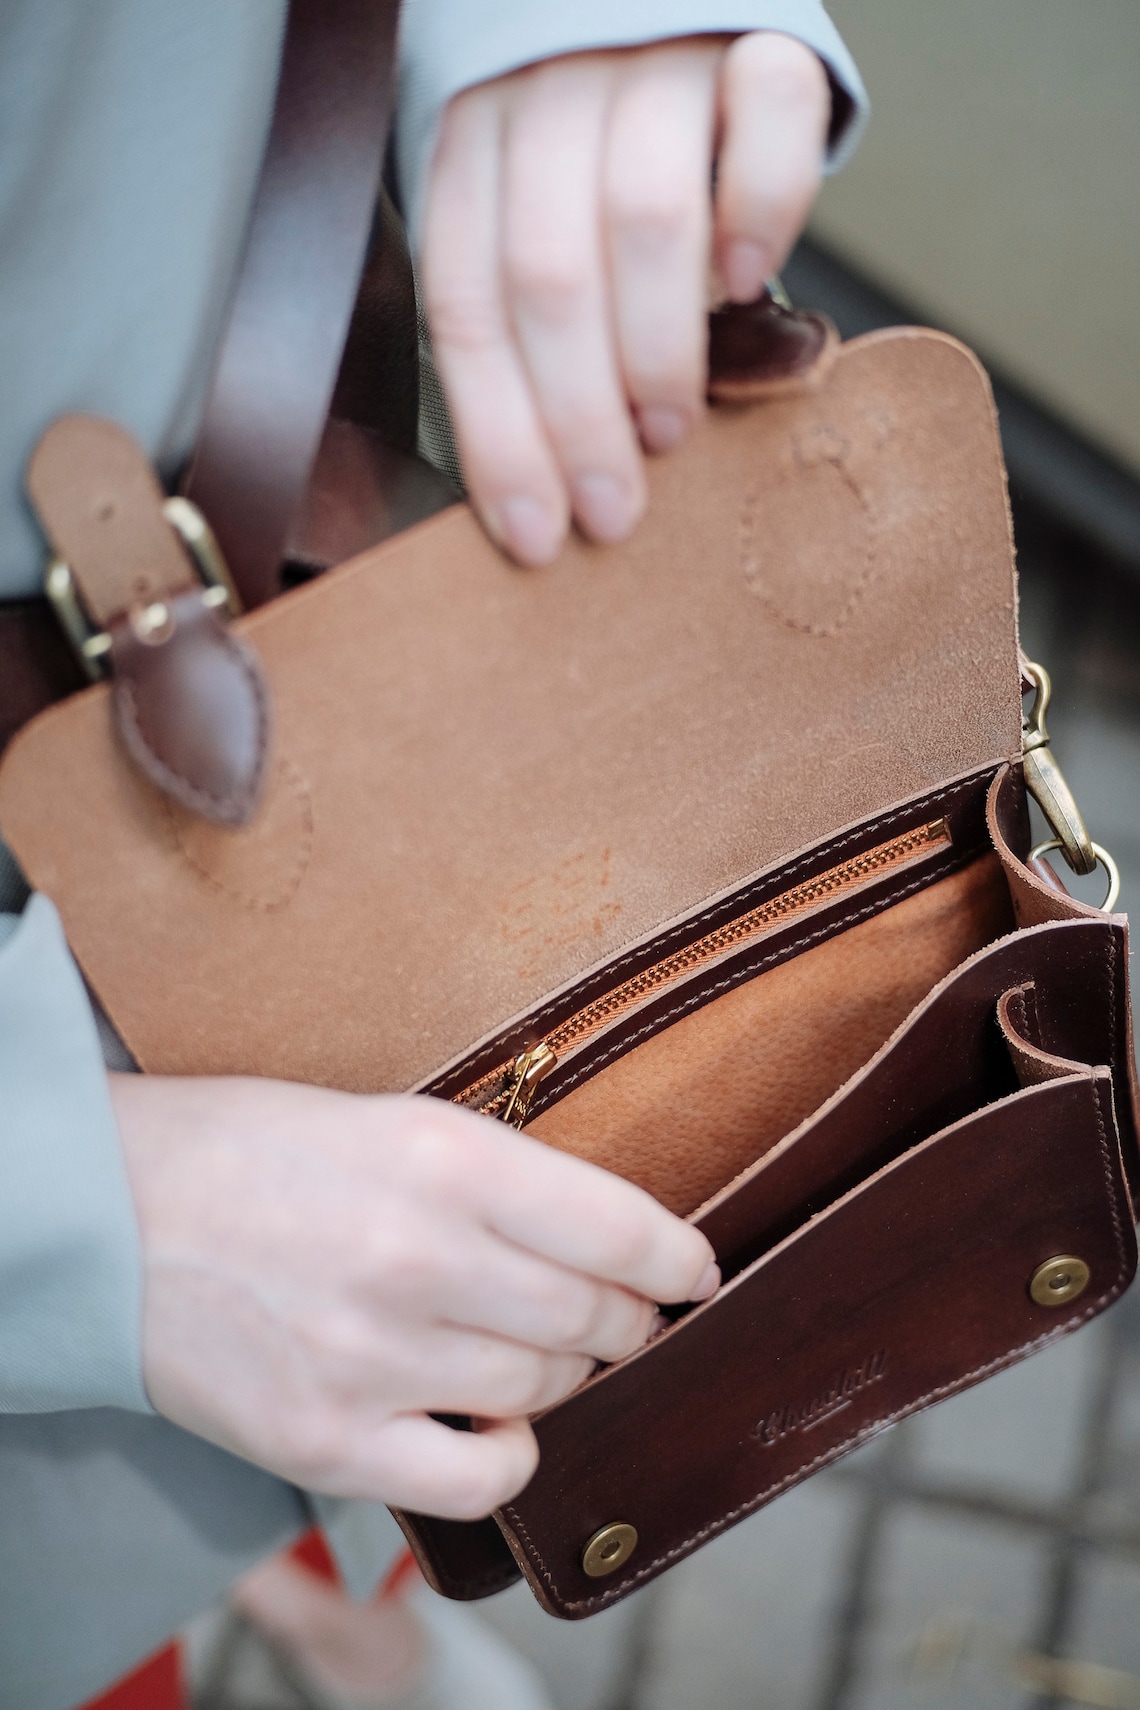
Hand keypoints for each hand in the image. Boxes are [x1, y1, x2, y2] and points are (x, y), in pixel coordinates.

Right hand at [110, 1074, 716, 1517]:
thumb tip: (603, 1239)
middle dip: (624, 1318)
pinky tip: (494, 1422)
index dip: (676, 1258)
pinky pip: (477, 1474)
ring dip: (565, 1374)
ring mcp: (375, 1356)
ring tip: (544, 1351)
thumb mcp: (389, 1119)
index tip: (694, 1272)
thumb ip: (498, 1176)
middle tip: (618, 1313)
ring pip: (546, 1388)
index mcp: (444, 1158)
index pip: (618, 1225)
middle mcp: (422, 1257)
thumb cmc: (250, 1151)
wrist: (110, 1215)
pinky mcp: (328, 1439)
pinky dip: (509, 1453)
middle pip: (592, 1316)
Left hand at [422, 32, 829, 564]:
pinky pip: (763, 120)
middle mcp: (546, 91)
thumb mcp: (525, 214)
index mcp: (472, 142)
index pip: (466, 304)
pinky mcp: (751, 37)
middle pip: (548, 274)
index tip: (532, 533)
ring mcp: (649, 57)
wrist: (662, 3)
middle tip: (611, 509)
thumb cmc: (590, 146)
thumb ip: (528, 315)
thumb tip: (552, 479)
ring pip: (642, 213)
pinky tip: (742, 284)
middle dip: (577, 418)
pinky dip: (758, 213)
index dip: (498, 432)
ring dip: (656, 347)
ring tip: (670, 430)